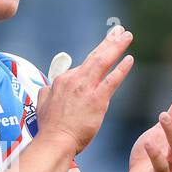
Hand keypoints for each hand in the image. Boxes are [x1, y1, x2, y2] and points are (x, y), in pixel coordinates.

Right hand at [35, 25, 134, 153]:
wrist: (55, 140)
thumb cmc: (49, 127)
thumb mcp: (41, 104)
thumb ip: (47, 91)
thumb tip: (48, 85)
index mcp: (62, 81)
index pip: (82, 67)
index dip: (95, 57)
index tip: (105, 49)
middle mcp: (74, 80)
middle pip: (94, 55)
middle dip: (108, 41)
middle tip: (119, 30)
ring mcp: (86, 88)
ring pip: (103, 61)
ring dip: (116, 47)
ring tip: (127, 36)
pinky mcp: (97, 99)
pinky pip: (112, 79)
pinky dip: (121, 68)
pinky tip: (129, 59)